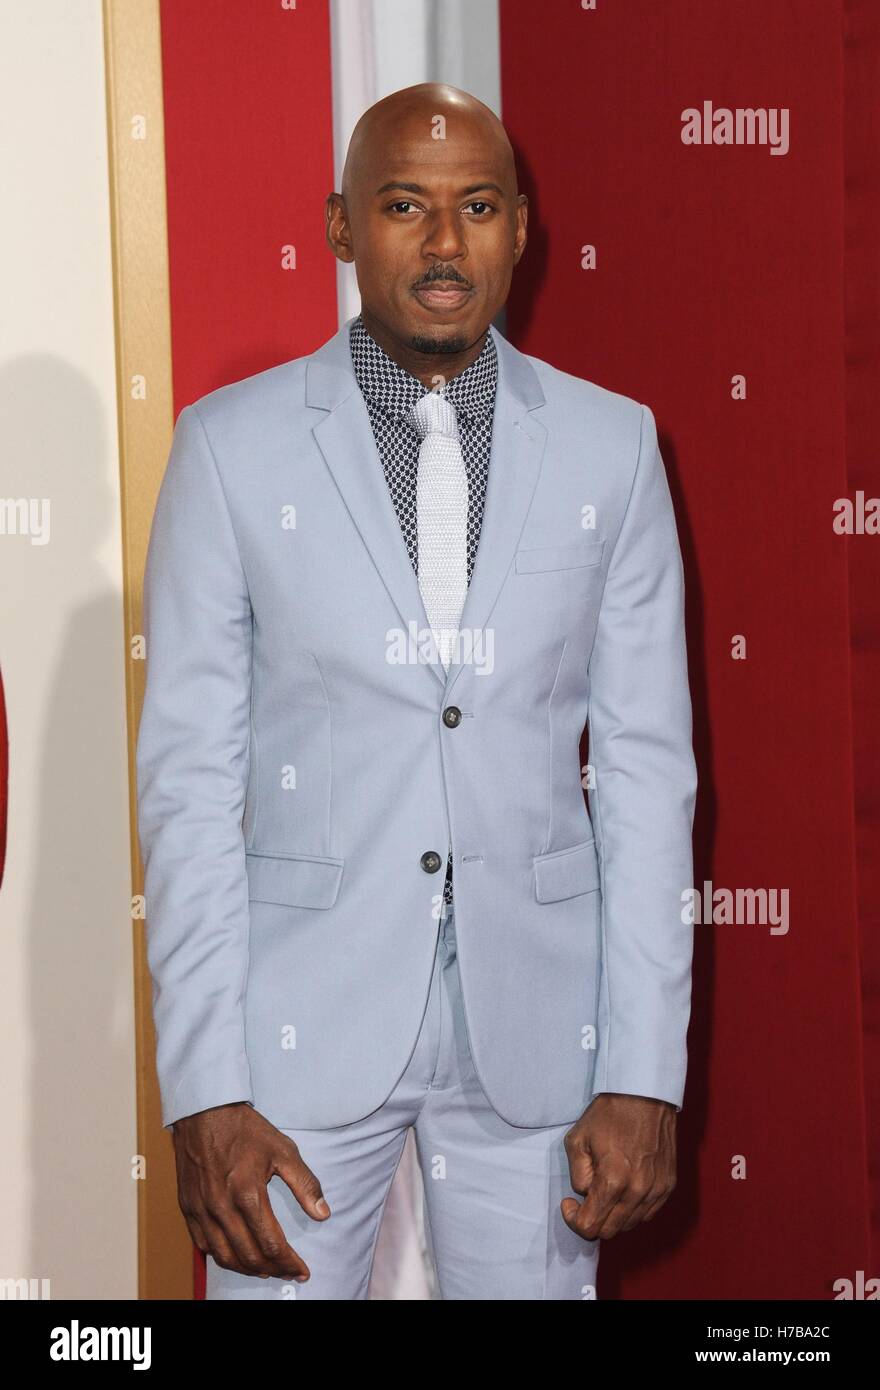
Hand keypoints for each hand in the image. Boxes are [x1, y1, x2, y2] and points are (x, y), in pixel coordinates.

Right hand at [172, 1102, 328, 1280]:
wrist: (205, 1112)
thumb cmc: (245, 1129)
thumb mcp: (283, 1150)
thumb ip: (305, 1184)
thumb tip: (323, 1213)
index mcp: (247, 1193)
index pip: (271, 1244)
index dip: (289, 1262)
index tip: (302, 1270)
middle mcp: (221, 1207)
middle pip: (248, 1256)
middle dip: (272, 1270)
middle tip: (288, 1272)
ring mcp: (201, 1210)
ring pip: (225, 1256)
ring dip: (248, 1269)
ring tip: (266, 1270)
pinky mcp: (188, 1207)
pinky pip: (204, 1245)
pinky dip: (223, 1257)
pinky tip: (237, 1255)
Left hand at [561, 1092, 676, 1239]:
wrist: (645, 1094)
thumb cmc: (609, 1113)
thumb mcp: (577, 1139)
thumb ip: (577, 1175)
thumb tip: (585, 1194)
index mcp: (612, 1181)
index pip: (589, 1227)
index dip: (573, 1219)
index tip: (570, 1203)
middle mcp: (637, 1191)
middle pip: (610, 1231)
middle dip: (592, 1220)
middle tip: (585, 1199)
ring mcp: (656, 1190)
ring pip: (630, 1225)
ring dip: (613, 1216)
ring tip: (605, 1191)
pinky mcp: (668, 1185)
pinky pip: (648, 1213)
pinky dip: (632, 1209)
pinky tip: (624, 1189)